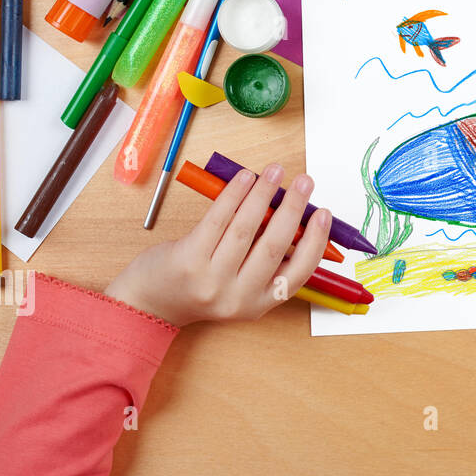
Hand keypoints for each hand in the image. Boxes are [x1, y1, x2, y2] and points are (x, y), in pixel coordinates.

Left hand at [106, 164, 330, 325]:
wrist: (152, 302)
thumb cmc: (202, 286)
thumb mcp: (242, 284)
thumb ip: (267, 257)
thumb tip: (294, 212)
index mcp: (259, 303)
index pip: (299, 272)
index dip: (316, 241)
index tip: (324, 213)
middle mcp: (238, 296)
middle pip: (275, 245)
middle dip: (294, 208)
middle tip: (304, 182)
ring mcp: (211, 279)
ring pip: (246, 229)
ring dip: (264, 194)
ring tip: (275, 172)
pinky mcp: (188, 259)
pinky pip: (217, 220)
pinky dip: (234, 195)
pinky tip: (245, 178)